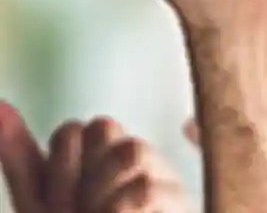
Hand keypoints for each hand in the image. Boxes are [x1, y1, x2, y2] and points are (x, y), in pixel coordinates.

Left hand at [0, 103, 191, 212]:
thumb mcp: (40, 204)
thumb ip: (22, 158)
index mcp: (105, 157)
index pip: (77, 129)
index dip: (58, 165)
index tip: (58, 203)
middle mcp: (140, 162)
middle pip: (105, 127)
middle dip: (77, 176)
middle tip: (79, 211)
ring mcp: (165, 181)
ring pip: (131, 150)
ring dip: (99, 194)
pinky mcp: (179, 205)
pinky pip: (142, 190)